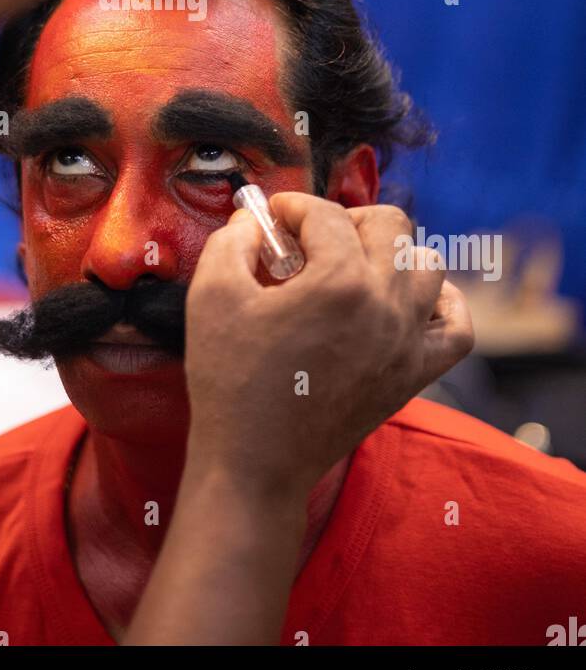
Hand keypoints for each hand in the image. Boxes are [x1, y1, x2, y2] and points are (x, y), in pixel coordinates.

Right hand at [184, 195, 472, 496]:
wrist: (255, 462)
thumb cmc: (230, 379)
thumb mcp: (212, 295)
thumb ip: (233, 240)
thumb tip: (254, 222)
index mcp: (339, 281)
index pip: (324, 215)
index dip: (292, 207)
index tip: (271, 219)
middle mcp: (386, 305)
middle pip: (388, 224)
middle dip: (345, 218)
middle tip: (310, 239)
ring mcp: (407, 342)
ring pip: (426, 265)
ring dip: (390, 253)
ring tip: (351, 267)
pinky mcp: (414, 375)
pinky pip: (457, 327)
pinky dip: (441, 304)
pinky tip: (407, 301)